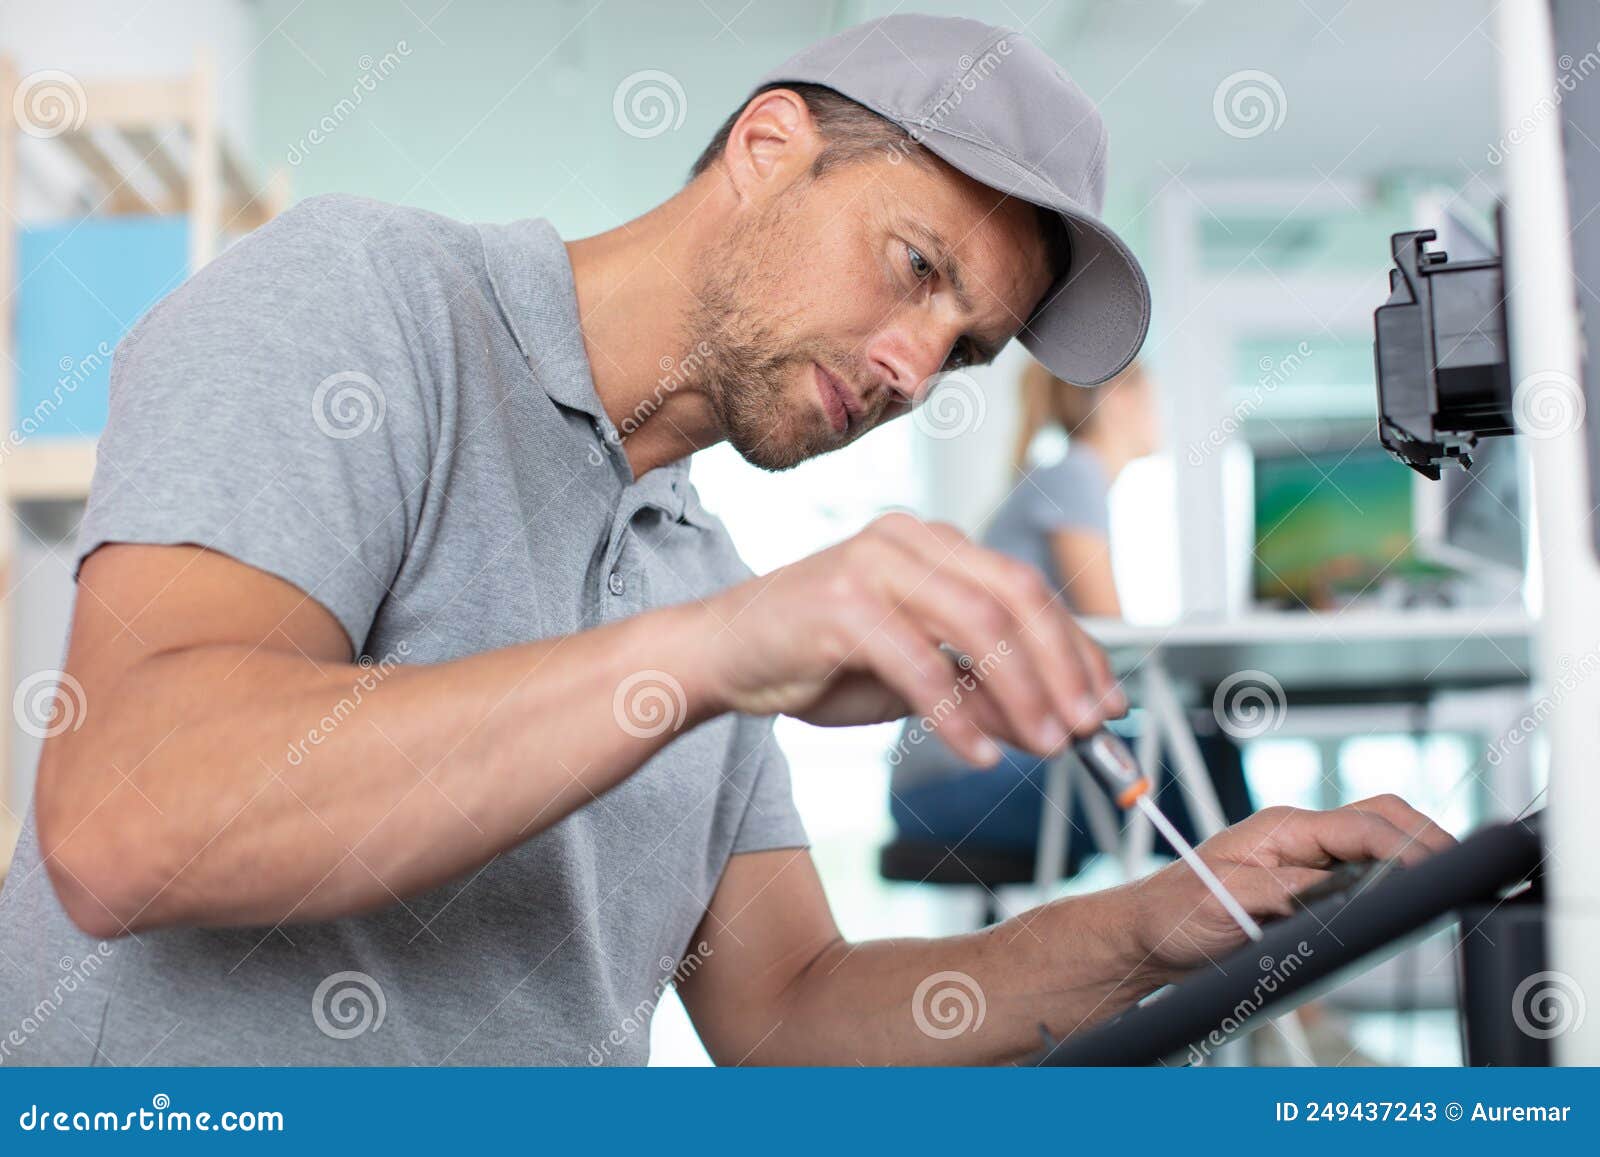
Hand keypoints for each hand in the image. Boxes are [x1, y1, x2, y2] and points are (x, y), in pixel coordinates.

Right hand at [698, 512, 1125, 764]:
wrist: (722, 654)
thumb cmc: (815, 658)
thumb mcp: (914, 679)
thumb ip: (978, 691)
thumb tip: (1049, 726)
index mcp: (934, 545)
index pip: (1027, 590)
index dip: (1077, 648)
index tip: (1108, 702)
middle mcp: (910, 541)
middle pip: (1015, 597)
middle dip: (1062, 668)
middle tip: (1087, 728)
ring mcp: (874, 565)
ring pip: (978, 624)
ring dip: (1022, 692)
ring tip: (1044, 744)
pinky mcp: (841, 603)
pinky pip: (919, 663)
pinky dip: (956, 714)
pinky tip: (977, 754)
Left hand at [1128, 795, 1457, 974]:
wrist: (1148, 935)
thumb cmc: (1174, 914)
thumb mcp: (1227, 904)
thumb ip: (1286, 892)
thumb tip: (1337, 889)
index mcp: (1282, 828)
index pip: (1363, 825)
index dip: (1408, 846)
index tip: (1439, 869)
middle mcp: (1298, 836)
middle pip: (1382, 817)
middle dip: (1425, 838)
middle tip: (1459, 871)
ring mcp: (1304, 857)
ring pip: (1377, 840)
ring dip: (1411, 854)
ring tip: (1442, 881)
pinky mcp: (1306, 884)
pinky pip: (1361, 871)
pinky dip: (1392, 877)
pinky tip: (1403, 897)